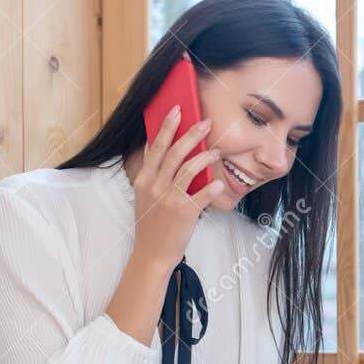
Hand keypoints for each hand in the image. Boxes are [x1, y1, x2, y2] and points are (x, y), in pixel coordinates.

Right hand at [130, 105, 227, 269]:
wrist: (152, 253)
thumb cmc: (152, 223)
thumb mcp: (144, 195)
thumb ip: (152, 172)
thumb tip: (158, 146)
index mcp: (144, 179)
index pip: (156, 146)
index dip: (166, 126)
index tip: (177, 110)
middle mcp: (154, 186)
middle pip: (174, 151)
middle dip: (191, 133)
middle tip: (206, 122)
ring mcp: (168, 199)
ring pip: (188, 169)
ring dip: (205, 156)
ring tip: (217, 150)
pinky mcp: (183, 213)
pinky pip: (201, 195)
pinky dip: (212, 188)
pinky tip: (219, 184)